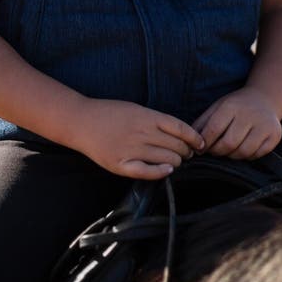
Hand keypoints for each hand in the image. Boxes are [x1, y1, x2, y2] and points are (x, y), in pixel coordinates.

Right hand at [75, 98, 204, 179]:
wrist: (81, 121)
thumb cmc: (110, 113)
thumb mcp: (136, 109)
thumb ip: (157, 120)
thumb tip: (180, 133)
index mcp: (147, 117)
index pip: (181, 128)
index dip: (194, 138)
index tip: (200, 143)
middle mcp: (142, 132)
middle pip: (177, 146)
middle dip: (187, 152)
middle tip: (187, 154)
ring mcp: (131, 149)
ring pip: (167, 160)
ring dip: (176, 162)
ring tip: (175, 162)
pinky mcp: (121, 164)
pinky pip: (147, 172)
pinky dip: (161, 172)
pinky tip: (166, 170)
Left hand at [192, 87, 281, 159]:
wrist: (265, 99)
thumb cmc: (236, 106)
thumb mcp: (217, 107)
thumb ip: (203, 123)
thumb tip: (190, 142)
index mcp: (232, 106)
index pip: (214, 129)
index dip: (205, 142)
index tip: (201, 148)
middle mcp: (250, 115)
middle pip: (229, 143)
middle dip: (218, 151)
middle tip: (214, 151)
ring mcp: (264, 126)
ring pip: (243, 152)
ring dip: (232, 155)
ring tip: (228, 150)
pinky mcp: (274, 136)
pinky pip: (256, 155)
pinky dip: (247, 156)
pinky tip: (242, 148)